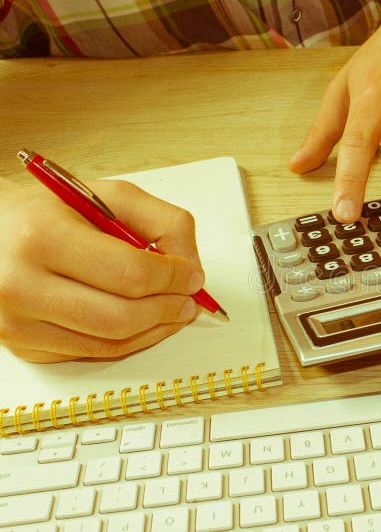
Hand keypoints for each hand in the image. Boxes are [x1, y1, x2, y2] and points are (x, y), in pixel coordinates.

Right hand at [0, 179, 204, 362]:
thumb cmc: (49, 212)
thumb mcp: (108, 197)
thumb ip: (162, 222)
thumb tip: (191, 267)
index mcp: (41, 237)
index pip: (130, 274)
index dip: (173, 278)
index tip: (194, 276)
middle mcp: (21, 284)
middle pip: (122, 316)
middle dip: (169, 309)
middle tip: (189, 299)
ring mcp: (16, 322)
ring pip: (110, 343)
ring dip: (155, 329)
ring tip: (173, 310)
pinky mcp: (21, 346)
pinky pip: (91, 353)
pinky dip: (128, 340)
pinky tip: (142, 321)